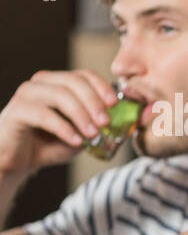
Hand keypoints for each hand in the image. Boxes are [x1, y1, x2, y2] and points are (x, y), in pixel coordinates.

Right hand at [0, 70, 119, 174]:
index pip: (84, 75)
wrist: (18, 160)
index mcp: (59, 83)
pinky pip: (44, 114)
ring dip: (81, 115)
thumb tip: (123, 123)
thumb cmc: (50, 143)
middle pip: (74, 82)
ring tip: (93, 134)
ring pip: (60, 95)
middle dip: (94, 102)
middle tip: (106, 122)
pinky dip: (64, 128)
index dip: (102, 87)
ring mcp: (27, 94)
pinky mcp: (17, 110)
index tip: (115, 104)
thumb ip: (98, 125)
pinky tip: (76, 141)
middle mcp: (42, 83)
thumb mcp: (81, 133)